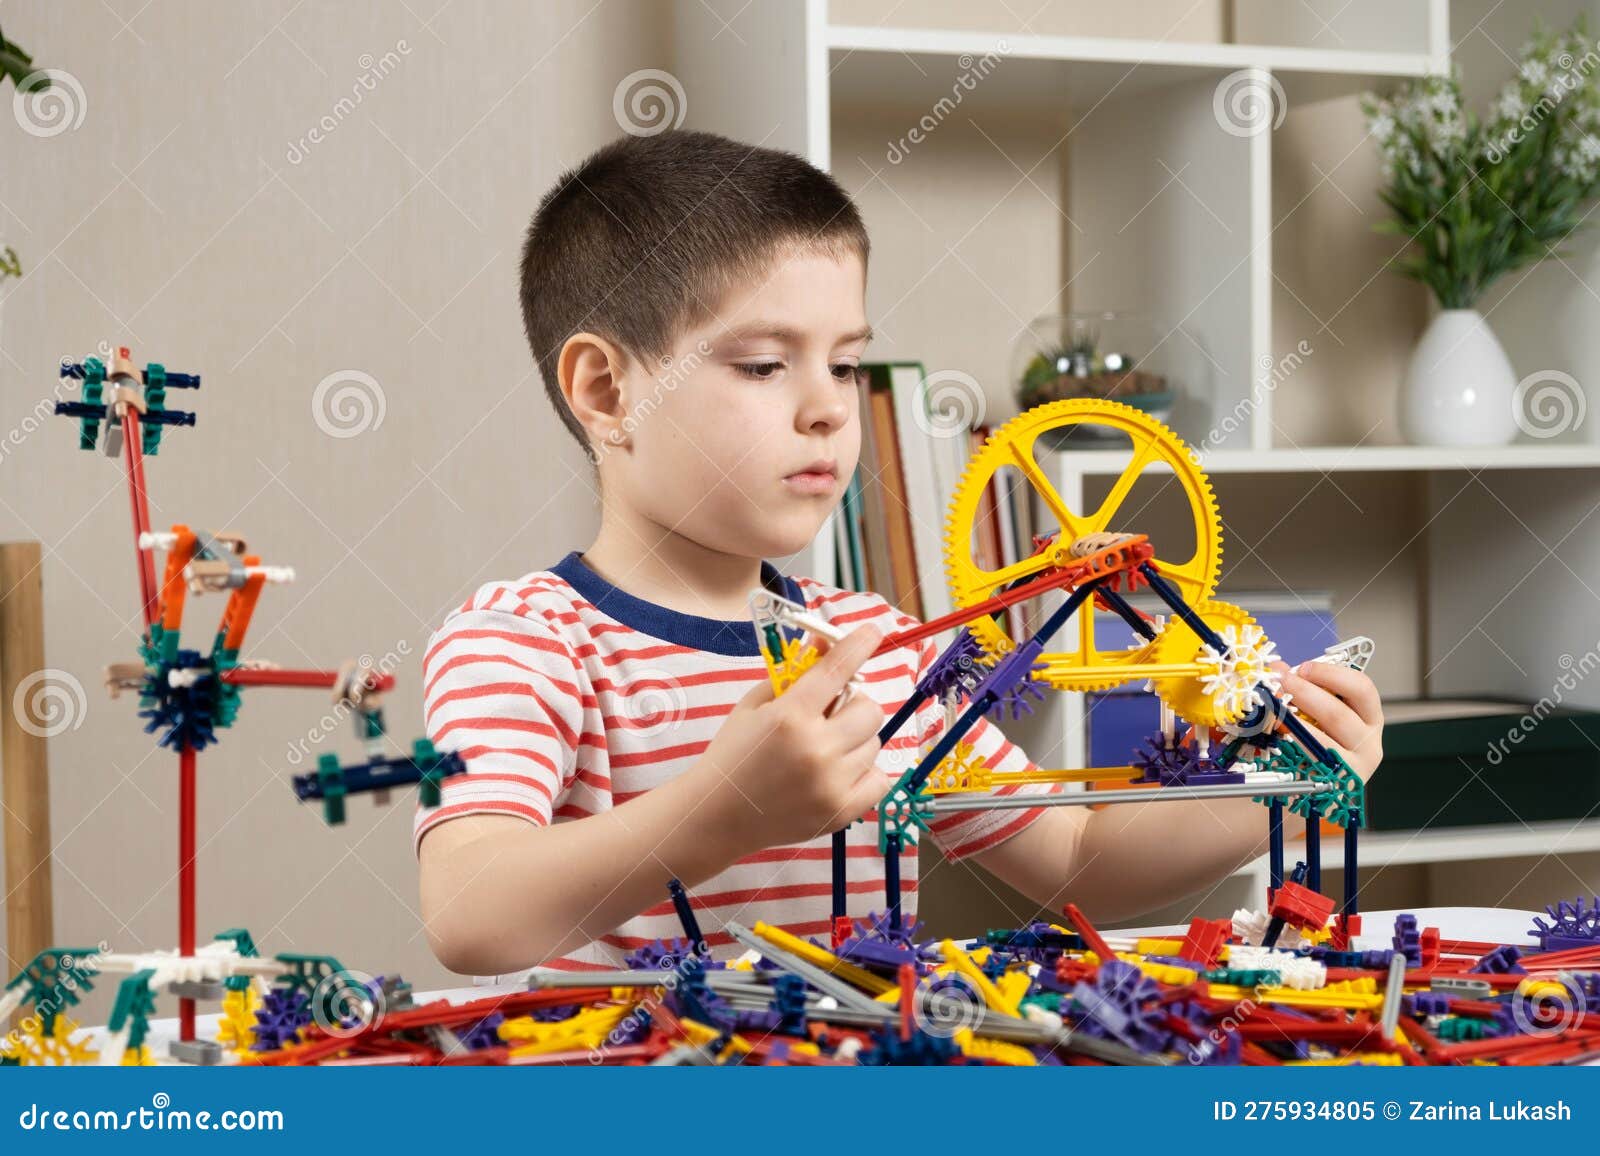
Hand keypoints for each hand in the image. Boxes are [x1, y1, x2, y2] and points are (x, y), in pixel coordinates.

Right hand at [688, 625, 887, 855]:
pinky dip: (865, 772)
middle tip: (833, 714)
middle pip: (869, 710)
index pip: (837, 670)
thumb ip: (792, 674)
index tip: (873, 630)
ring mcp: (832, 784)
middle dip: (853, 706)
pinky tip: (840, 772)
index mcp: (789, 716)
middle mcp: (816, 749)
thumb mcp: (754, 706)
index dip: (858, 645)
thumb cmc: (734, 754)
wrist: (718, 815)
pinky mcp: (841, 812)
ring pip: (874, 744)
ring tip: (826, 750)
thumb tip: (825, 644)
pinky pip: (880, 780)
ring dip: (855, 740)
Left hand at [1272, 660, 1383, 780]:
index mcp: (1370, 718)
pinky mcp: (1335, 784)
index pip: (1362, 689)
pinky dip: (1292, 745)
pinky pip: (1310, 762)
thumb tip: (1278, 668)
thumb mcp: (1321, 715)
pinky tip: (1277, 734)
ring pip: (1323, 740)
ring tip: (1273, 706)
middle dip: (1305, 693)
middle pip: (1339, 714)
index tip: (1304, 668)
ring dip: (1293, 720)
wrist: (1315, 787)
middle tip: (1280, 681)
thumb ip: (1306, 690)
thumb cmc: (1320, 744)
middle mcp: (1369, 743)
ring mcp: (1354, 767)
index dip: (1333, 675)